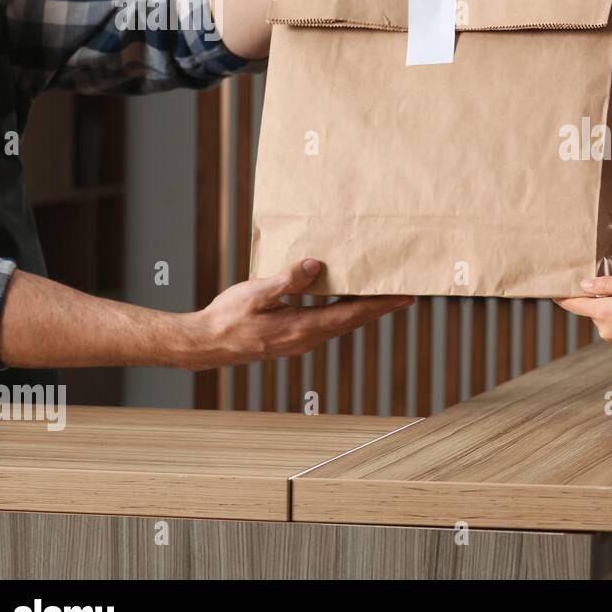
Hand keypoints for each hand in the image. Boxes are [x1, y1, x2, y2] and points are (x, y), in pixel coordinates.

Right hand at [179, 259, 412, 370]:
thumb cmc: (227, 319)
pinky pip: (327, 324)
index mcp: (304, 327)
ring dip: (363, 310)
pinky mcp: (292, 339)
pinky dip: (343, 312)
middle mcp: (308, 338)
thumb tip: (316, 266)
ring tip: (381, 295)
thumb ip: (287, 280)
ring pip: (341, 323)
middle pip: (353, 320)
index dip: (381, 305)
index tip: (405, 296)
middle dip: (380, 307)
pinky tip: (344, 300)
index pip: (353, 314)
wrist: (206, 345)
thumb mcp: (257, 294)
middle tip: (404, 293)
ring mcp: (300, 341)